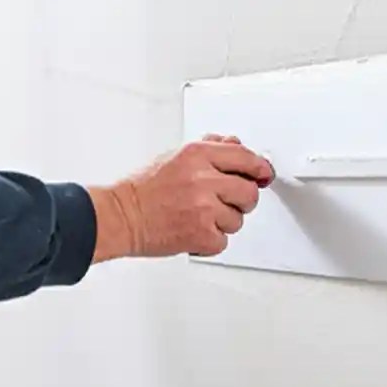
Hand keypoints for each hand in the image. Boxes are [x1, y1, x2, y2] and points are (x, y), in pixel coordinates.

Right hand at [87, 134, 274, 261]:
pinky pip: (224, 240)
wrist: (122, 216)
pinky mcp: (201, 235)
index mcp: (198, 154)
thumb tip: (237, 146)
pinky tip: (193, 230)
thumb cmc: (145, 188)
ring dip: (223, 222)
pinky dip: (211, 240)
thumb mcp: (177, 156)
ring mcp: (204, 208)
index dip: (260, 168)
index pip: (245, 157)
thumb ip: (211, 149)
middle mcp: (203, 179)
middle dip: (241, 199)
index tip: (264, 174)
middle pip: (250, 192)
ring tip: (198, 216)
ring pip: (238, 220)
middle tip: (224, 201)